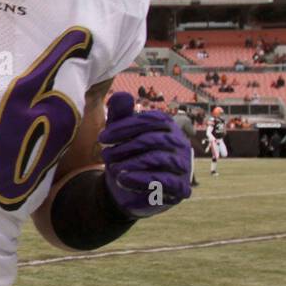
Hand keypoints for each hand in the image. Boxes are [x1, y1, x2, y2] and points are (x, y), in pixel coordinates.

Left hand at [99, 93, 192, 217]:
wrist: (129, 190)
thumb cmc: (127, 155)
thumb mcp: (120, 135)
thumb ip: (120, 115)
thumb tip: (121, 95)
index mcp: (167, 127)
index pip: (152, 120)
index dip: (126, 126)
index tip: (103, 137)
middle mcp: (180, 143)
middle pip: (155, 138)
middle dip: (126, 145)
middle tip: (105, 154)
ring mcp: (183, 166)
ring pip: (159, 158)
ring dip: (132, 162)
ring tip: (113, 168)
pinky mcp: (180, 188)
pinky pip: (165, 181)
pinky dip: (141, 179)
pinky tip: (123, 180)